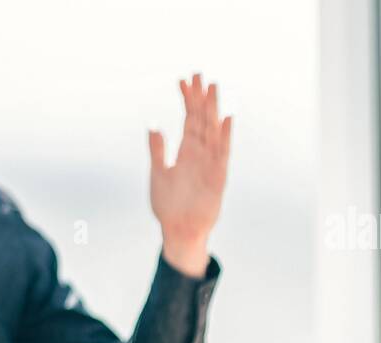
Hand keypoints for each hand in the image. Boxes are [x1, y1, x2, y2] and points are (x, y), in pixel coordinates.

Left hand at [150, 74, 231, 277]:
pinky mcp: (217, 177)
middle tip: (199, 74)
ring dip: (213, 110)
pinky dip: (225, 137)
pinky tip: (226, 119)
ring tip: (213, 88)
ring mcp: (210, 163)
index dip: (186, 100)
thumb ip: (157, 151)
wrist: (179, 230)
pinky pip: (222, 154)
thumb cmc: (168, 206)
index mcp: (186, 152)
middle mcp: (199, 154)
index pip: (188, 119)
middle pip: (201, 119)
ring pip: (213, 131)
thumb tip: (153, 126)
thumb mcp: (158, 174)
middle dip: (200, 97)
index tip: (183, 80)